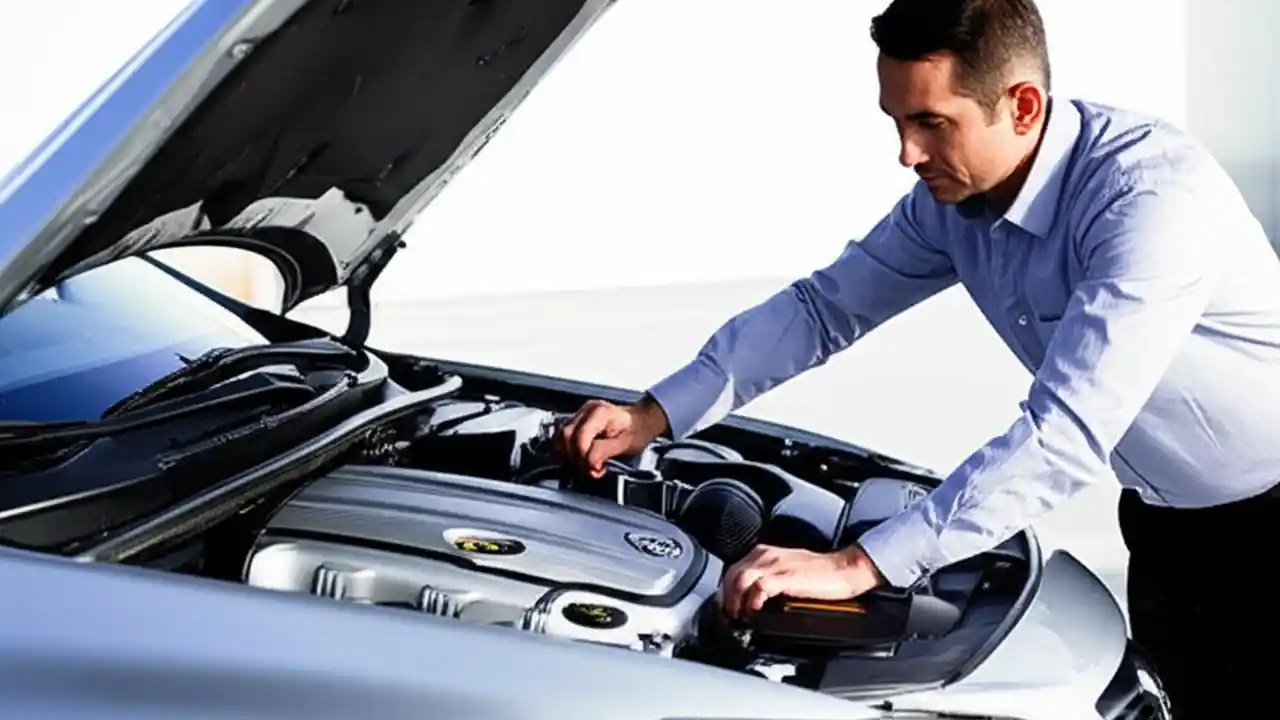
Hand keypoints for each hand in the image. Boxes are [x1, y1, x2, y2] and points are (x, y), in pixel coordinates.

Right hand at [552, 397, 668, 477]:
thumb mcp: (625, 445)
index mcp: (600, 413)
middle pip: (566, 436)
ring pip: (561, 436)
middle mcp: (587, 410)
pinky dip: (567, 450)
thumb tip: (590, 464)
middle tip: (589, 471)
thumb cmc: (637, 430)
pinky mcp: (577, 421)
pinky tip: (579, 459)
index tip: (594, 470)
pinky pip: (563, 436)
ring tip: (584, 466)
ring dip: (569, 455)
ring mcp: (580, 414)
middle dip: (575, 459)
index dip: (584, 458)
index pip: (580, 438)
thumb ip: (604, 453)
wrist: (641, 422)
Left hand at [719, 543, 885, 620]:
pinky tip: (756, 611)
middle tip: (731, 616)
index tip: (727, 607)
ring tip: (740, 616)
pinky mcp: (785, 576)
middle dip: (727, 598)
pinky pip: (759, 587)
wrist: (842, 569)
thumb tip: (749, 598)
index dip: (726, 590)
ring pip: (740, 579)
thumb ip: (766, 578)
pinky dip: (753, 601)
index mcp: (764, 552)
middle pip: (732, 574)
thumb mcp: (785, 569)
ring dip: (736, 601)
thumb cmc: (819, 572)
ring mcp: (775, 564)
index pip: (733, 569)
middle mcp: (765, 555)